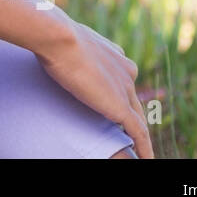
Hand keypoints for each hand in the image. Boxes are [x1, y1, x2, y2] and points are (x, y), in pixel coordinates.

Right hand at [35, 16, 155, 157]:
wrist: (59, 38)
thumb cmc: (54, 36)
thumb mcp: (64, 39)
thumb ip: (67, 47)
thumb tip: (50, 44)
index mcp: (114, 55)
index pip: (122, 79)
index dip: (119, 92)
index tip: (112, 103)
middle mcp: (126, 70)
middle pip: (133, 100)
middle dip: (131, 114)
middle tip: (128, 132)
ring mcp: (126, 89)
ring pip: (138, 118)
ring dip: (140, 135)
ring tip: (140, 150)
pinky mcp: (120, 106)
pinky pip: (138, 133)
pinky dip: (144, 148)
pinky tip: (146, 160)